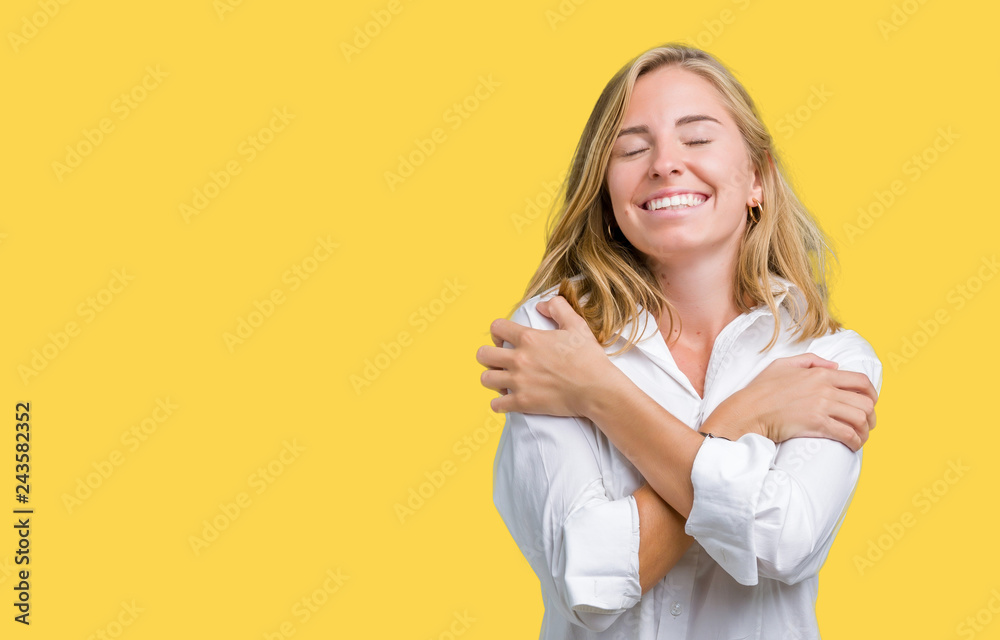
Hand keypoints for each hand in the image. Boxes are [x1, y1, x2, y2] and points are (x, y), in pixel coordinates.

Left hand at [476, 296, 611, 415]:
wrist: (597, 389)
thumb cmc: (589, 358)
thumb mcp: (577, 325)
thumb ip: (558, 308)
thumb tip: (541, 305)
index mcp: (529, 339)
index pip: (496, 327)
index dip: (497, 332)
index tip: (504, 340)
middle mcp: (519, 359)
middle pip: (483, 355)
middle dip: (489, 356)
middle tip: (500, 361)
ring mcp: (519, 382)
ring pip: (486, 379)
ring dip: (493, 379)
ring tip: (504, 381)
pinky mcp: (523, 403)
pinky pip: (497, 405)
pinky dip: (500, 403)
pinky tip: (508, 400)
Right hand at [701, 353, 877, 450]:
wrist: (747, 412)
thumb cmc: (760, 391)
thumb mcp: (782, 365)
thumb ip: (810, 360)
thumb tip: (834, 366)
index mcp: (820, 373)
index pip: (860, 381)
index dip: (871, 394)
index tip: (870, 404)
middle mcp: (825, 388)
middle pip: (865, 402)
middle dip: (871, 416)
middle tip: (866, 425)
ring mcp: (822, 406)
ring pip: (860, 418)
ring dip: (864, 431)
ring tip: (859, 437)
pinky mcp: (817, 424)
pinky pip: (847, 434)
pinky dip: (855, 442)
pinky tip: (852, 445)